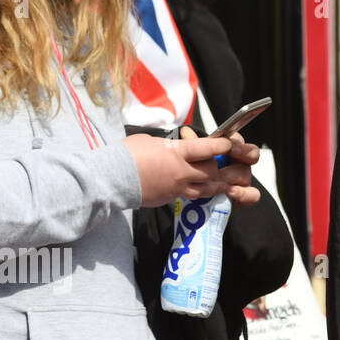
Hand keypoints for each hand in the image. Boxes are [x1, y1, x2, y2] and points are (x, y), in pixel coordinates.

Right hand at [123, 131, 255, 207]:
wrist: (112, 178)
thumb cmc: (126, 154)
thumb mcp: (148, 141)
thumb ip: (165, 145)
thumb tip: (170, 147)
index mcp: (177, 153)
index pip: (208, 148)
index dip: (221, 145)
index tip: (227, 143)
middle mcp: (182, 172)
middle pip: (211, 171)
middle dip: (215, 166)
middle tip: (214, 162)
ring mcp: (176, 188)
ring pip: (206, 189)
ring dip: (214, 184)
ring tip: (219, 183)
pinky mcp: (169, 198)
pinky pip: (188, 196)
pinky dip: (194, 192)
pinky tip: (192, 189)